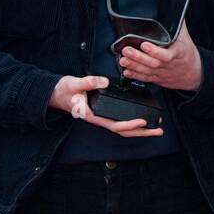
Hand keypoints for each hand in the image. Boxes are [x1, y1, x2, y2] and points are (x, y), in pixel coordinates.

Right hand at [48, 74, 163, 137]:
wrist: (54, 94)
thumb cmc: (63, 90)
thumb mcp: (75, 84)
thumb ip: (89, 82)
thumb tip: (104, 82)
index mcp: (93, 115)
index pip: (114, 124)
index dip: (129, 125)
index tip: (142, 121)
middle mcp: (99, 119)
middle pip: (123, 131)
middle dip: (142, 132)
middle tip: (158, 130)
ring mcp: (102, 117)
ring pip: (123, 128)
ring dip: (140, 130)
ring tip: (156, 128)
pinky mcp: (104, 113)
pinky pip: (120, 121)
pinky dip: (133, 123)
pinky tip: (143, 120)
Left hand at [118, 19, 202, 91]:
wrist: (193, 72)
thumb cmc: (186, 53)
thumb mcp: (185, 38)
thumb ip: (178, 25)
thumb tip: (175, 9)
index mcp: (177, 53)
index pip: (166, 54)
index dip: (155, 51)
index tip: (144, 44)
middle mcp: (168, 64)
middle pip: (153, 63)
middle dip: (138, 57)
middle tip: (126, 50)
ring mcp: (162, 72)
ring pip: (147, 71)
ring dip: (134, 66)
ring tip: (123, 60)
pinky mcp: (157, 78)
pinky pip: (145, 78)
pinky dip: (135, 75)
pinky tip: (127, 71)